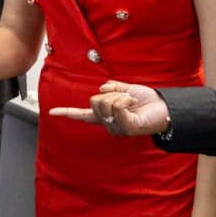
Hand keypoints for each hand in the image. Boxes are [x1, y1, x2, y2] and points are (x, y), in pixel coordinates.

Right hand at [48, 81, 170, 136]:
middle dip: (110, 93)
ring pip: (105, 101)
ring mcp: (116, 128)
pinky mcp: (126, 128)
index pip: (82, 115)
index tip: (50, 112)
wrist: (165, 108)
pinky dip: (126, 98)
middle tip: (125, 98)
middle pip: (94, 100)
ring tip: (132, 102)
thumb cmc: (146, 101)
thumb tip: (101, 89)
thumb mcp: (126, 89)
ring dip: (120, 95)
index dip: (66, 112)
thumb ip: (112, 88)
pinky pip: (117, 105)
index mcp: (106, 116)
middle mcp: (108, 125)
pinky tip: (134, 104)